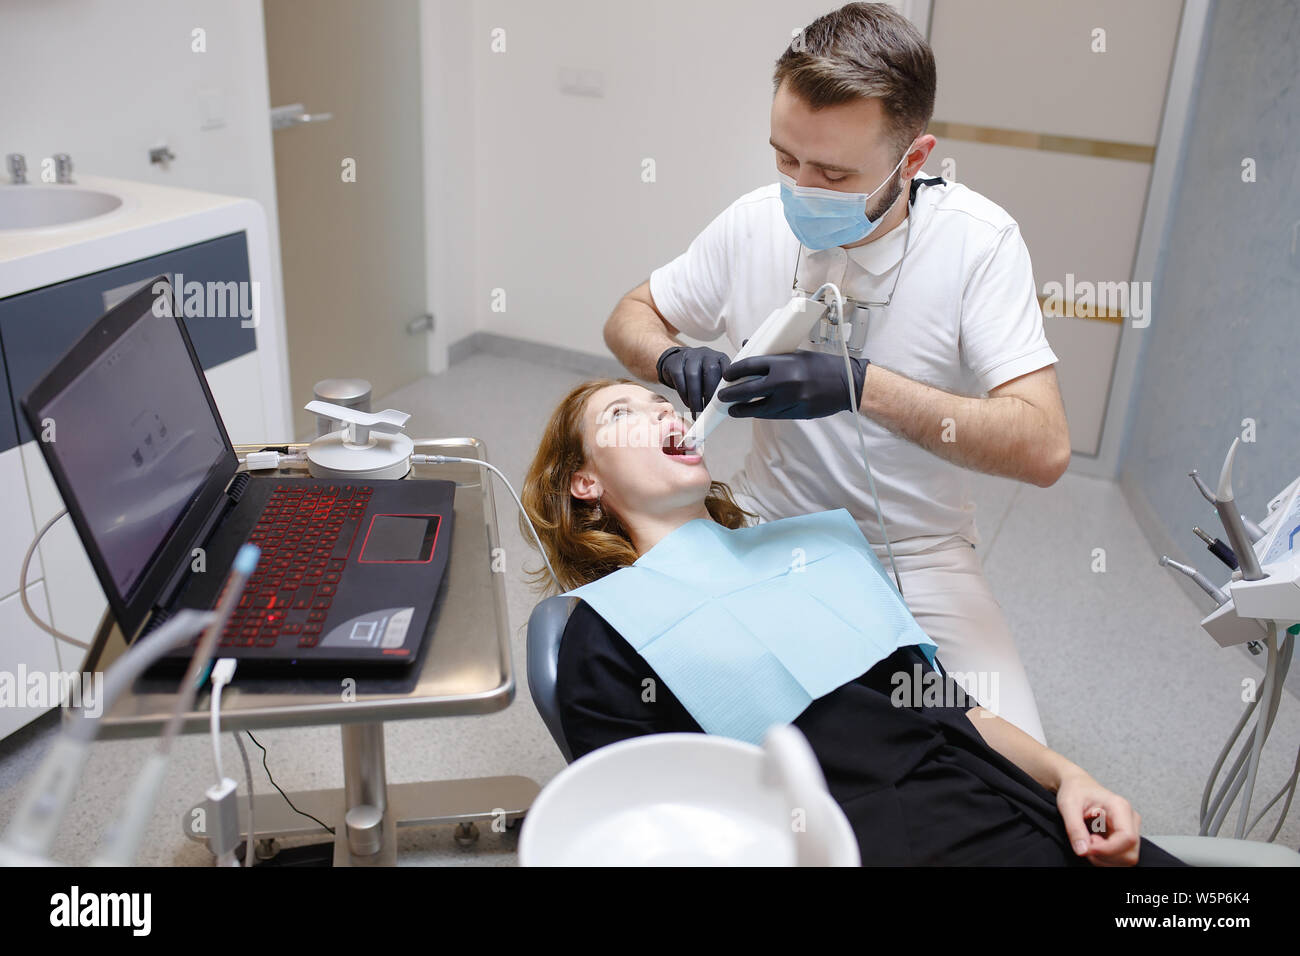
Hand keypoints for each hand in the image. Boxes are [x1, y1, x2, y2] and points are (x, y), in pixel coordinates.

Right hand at [656, 345, 731, 418]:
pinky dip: (684, 394)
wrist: (677, 363)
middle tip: (709, 410)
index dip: (727, 385)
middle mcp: (707, 355)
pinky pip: (679, 377)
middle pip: (710, 371)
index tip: (725, 401)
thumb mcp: (714, 378)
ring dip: (695, 397)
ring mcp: (691, 356)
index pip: (727, 370)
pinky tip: (688, 403)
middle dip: (710, 394)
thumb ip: (721, 388)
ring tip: (697, 411)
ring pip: (693, 375)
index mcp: (721, 359)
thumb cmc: (700, 375)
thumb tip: (727, 408)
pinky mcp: (676, 362)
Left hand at [717, 350, 867, 419]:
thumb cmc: (821, 365)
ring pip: (758, 408)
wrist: (846, 384)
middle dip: (731, 395)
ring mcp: (790, 400)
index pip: (749, 366)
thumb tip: (747, 348)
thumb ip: (772, 355)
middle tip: (722, 396)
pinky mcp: (796, 413)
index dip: (733, 372)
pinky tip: (753, 412)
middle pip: (748, 390)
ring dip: (742, 409)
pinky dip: (760, 413)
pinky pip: (772, 415)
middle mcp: (784, 381)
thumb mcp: (796, 354)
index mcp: (783, 362)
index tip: (726, 375)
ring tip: (733, 409)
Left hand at [1055, 769, 1141, 865]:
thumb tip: (1082, 850)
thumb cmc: (1075, 791)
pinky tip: (1093, 845)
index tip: (1087, 848)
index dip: (1107, 849)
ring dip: (1103, 859)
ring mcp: (1130, 830)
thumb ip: (1075, 828)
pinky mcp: (1124, 839)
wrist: (1077, 786)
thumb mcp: (1068, 805)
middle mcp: (1130, 819)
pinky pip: (1120, 858)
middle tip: (1084, 842)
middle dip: (1104, 856)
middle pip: (1129, 853)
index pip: (1127, 838)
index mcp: (1120, 807)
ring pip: (1126, 859)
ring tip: (1087, 841)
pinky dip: (1104, 859)